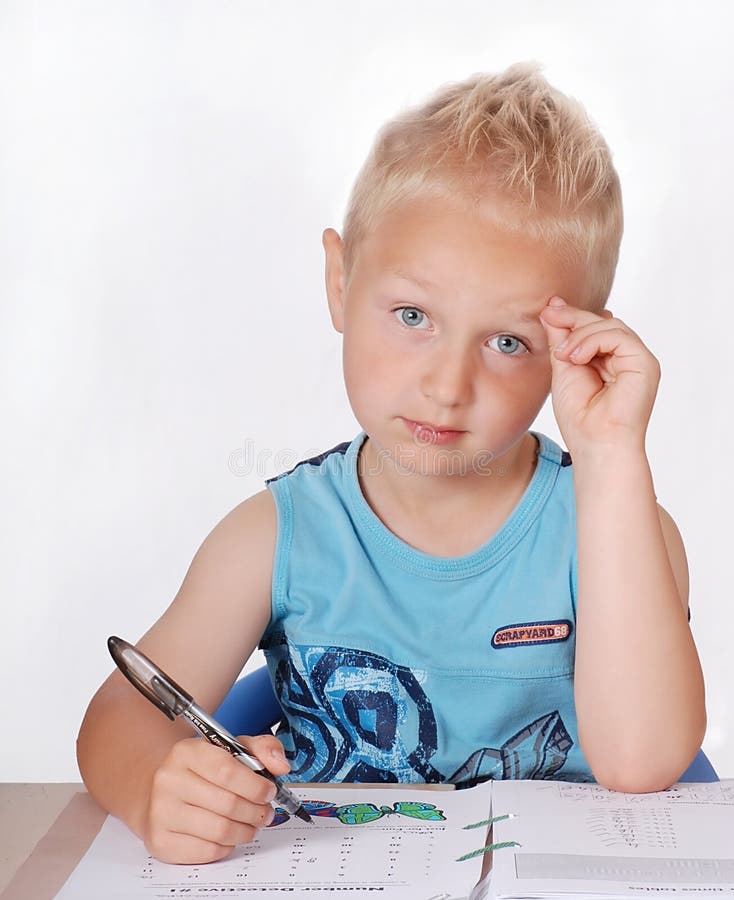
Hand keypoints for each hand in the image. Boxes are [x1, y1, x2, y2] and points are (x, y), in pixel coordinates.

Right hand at [143, 734, 290, 863]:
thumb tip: (281, 765)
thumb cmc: (201, 770)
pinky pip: (207, 851)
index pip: (227, 771)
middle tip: (266, 812)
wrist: (159, 791)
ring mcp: (162, 812)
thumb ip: (261, 749)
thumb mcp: (230, 749)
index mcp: (187, 752)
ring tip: (252, 824)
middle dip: (256, 811)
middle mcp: (169, 780)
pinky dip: (227, 846)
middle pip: (228, 804)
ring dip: (246, 831)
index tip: (269, 791)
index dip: (256, 785)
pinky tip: (230, 835)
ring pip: (220, 830)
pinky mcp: (161, 841)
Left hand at [538, 296, 660, 454]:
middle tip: (549, 316)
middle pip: (603, 322)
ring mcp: (638, 361)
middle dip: (573, 318)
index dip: (572, 317)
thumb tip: (552, 308)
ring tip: (563, 355)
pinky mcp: (645, 364)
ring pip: (611, 326)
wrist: (594, 444)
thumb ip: (561, 339)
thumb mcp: (563, 368)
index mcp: (609, 360)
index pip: (594, 327)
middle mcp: (626, 359)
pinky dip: (593, 341)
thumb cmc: (579, 417)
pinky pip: (619, 337)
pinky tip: (576, 357)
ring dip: (581, 334)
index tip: (548, 310)